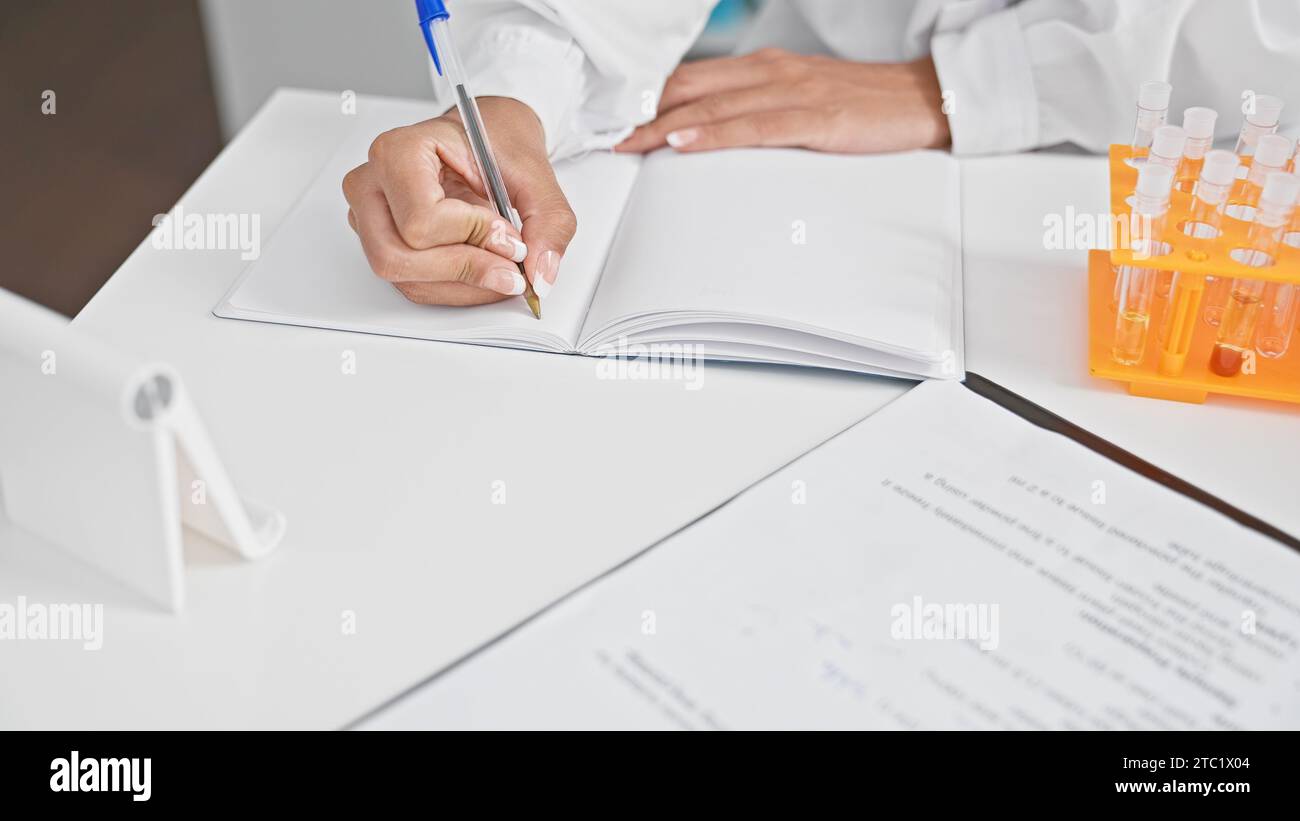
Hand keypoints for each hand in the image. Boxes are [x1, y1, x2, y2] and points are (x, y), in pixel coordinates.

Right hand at [343, 97, 575, 306]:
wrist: (487, 138)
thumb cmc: (496, 144)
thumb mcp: (535, 175)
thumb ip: (548, 222)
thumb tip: (541, 274)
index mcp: (398, 151)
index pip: (421, 220)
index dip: (474, 237)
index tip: (511, 236)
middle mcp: (371, 184)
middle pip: (400, 256)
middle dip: (466, 269)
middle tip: (512, 266)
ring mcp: (368, 216)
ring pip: (405, 279)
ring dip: (464, 284)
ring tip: (502, 268)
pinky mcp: (380, 242)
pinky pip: (412, 285)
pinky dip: (456, 289)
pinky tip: (484, 271)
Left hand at [616, 49, 950, 154]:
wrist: (923, 100)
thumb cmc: (861, 105)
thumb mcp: (800, 101)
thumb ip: (756, 113)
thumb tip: (712, 135)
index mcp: (764, 68)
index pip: (692, 80)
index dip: (648, 98)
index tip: (613, 120)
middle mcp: (771, 72)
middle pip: (692, 89)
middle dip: (644, 112)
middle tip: (605, 135)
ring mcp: (792, 93)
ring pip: (714, 107)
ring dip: (665, 125)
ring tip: (628, 143)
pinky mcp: (815, 119)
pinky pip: (754, 127)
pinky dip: (715, 134)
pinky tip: (685, 141)